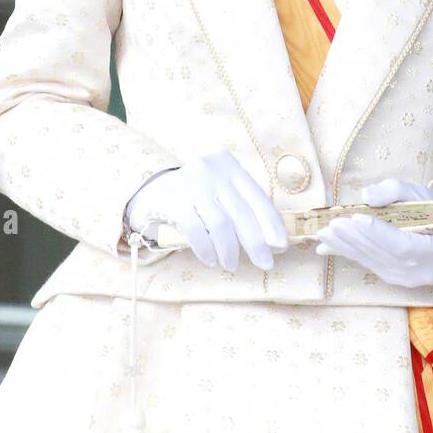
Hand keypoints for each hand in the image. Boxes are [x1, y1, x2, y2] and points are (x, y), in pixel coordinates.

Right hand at [126, 150, 289, 272]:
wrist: (152, 191)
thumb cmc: (197, 196)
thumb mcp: (221, 192)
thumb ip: (243, 209)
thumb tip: (273, 241)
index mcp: (230, 167)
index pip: (258, 197)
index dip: (272, 223)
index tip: (281, 245)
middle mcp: (212, 171)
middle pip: (242, 213)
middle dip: (256, 242)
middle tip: (265, 263)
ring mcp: (191, 184)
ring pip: (220, 224)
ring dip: (230, 250)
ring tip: (232, 265)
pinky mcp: (173, 200)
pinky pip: (195, 231)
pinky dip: (206, 249)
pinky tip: (211, 260)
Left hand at [314, 177, 432, 288]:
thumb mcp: (418, 192)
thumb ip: (394, 190)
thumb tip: (367, 195)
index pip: (403, 245)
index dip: (378, 233)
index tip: (356, 217)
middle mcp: (421, 272)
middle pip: (382, 255)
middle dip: (355, 239)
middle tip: (332, 224)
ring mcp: (406, 279)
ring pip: (371, 261)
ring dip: (345, 246)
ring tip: (324, 232)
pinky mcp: (392, 278)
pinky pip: (367, 264)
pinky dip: (346, 253)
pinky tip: (325, 247)